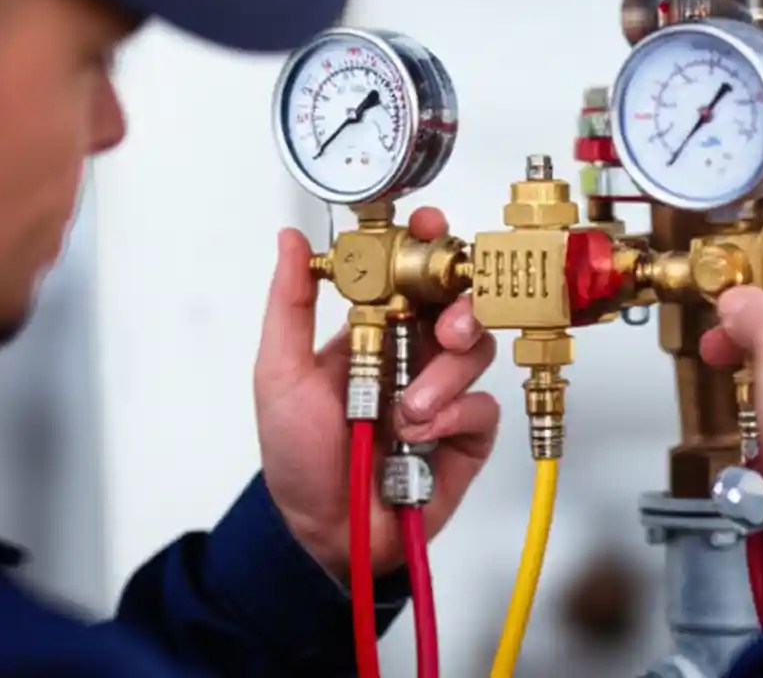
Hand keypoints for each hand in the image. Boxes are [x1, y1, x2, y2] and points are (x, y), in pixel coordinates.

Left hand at [253, 208, 498, 581]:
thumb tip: (290, 241)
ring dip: (444, 377)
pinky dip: (452, 417)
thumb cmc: (298, 457)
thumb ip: (291, 304)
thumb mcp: (280, 373)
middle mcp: (413, 355)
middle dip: (458, 307)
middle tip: (443, 327)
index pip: (410, 274)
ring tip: (407, 411)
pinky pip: (482, 406)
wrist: (327, 530)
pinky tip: (420, 436)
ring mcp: (443, 393)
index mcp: (373, 330)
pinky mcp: (467, 434)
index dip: (425, 248)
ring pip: (475, 351)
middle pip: (457, 305)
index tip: (430, 231)